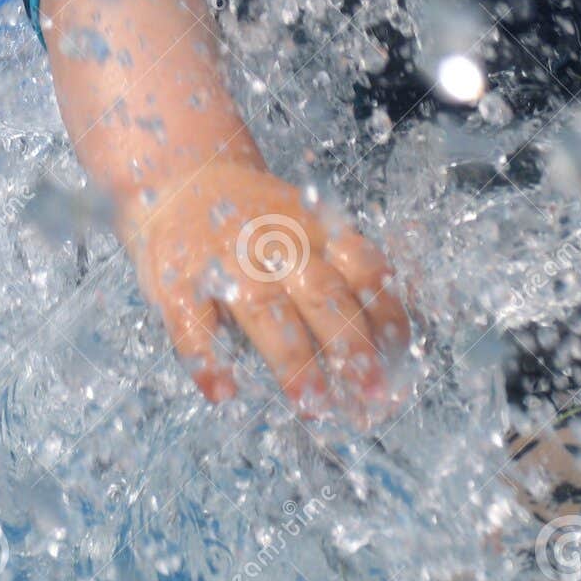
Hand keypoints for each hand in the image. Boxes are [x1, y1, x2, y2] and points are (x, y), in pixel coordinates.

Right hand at [115, 159, 410, 408]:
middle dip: (349, 345)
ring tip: (312, 405)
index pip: (365, 271)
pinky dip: (206, 357)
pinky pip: (192, 321)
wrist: (184, 176)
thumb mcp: (313, 227)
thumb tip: (393, 347)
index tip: (400, 361)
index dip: (387, 316)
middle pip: (323, 295)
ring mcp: (229, 261)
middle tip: (370, 392)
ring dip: (292, 360)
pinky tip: (222, 391)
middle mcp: (280, 244)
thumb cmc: (263, 219)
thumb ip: (349, 274)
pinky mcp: (179, 280)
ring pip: (267, 311)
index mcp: (320, 232)